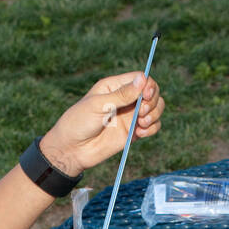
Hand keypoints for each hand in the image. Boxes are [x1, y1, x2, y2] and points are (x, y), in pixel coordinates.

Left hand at [40, 72, 164, 175]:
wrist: (72, 149)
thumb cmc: (79, 122)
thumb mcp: (99, 105)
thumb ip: (122, 94)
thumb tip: (143, 79)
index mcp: (114, 86)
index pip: (141, 78)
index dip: (149, 85)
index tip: (146, 96)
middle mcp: (125, 99)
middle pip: (152, 92)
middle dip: (153, 101)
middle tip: (141, 113)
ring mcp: (130, 116)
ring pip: (156, 108)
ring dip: (155, 114)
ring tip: (141, 123)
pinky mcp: (133, 132)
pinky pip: (153, 126)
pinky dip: (152, 129)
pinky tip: (140, 133)